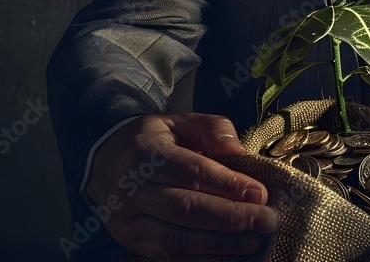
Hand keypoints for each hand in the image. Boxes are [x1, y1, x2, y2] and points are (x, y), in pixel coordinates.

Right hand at [85, 113, 277, 260]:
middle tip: (267, 221)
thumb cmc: (152, 141)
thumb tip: (238, 150)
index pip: (192, 172)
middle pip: (186, 209)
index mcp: (146, 153)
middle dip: (231, 219)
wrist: (102, 161)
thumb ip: (211, 129)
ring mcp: (128, 219)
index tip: (261, 194)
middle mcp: (133, 189)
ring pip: (176, 239)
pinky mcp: (130, 240)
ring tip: (253, 241)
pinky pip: (166, 256)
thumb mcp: (178, 121)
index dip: (228, 185)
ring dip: (219, 244)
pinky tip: (227, 256)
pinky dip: (198, 259)